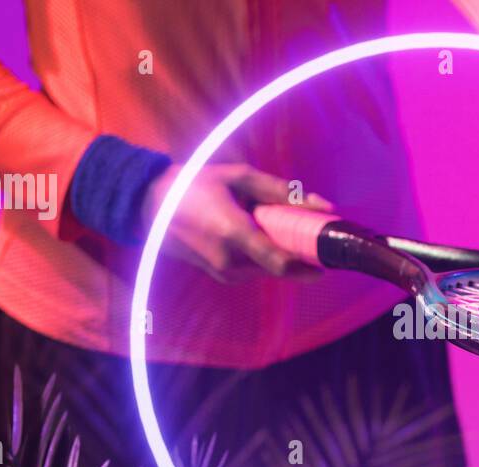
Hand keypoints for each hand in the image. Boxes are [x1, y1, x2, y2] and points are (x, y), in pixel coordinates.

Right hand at [141, 162, 332, 280]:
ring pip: (270, 269)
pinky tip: (258, 233)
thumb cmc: (196, 185)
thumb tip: (323, 206)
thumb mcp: (240, 177)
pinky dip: (266, 255)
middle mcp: (229, 260)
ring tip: (275, 226)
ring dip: (282, 252)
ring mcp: (224, 273)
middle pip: (282, 268)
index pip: (280, 262)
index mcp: (234, 232)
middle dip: (302, 255)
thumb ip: (283, 192)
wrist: (150, 205)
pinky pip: (256, 269)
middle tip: (311, 234)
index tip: (329, 252)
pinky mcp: (221, 276)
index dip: (310, 262)